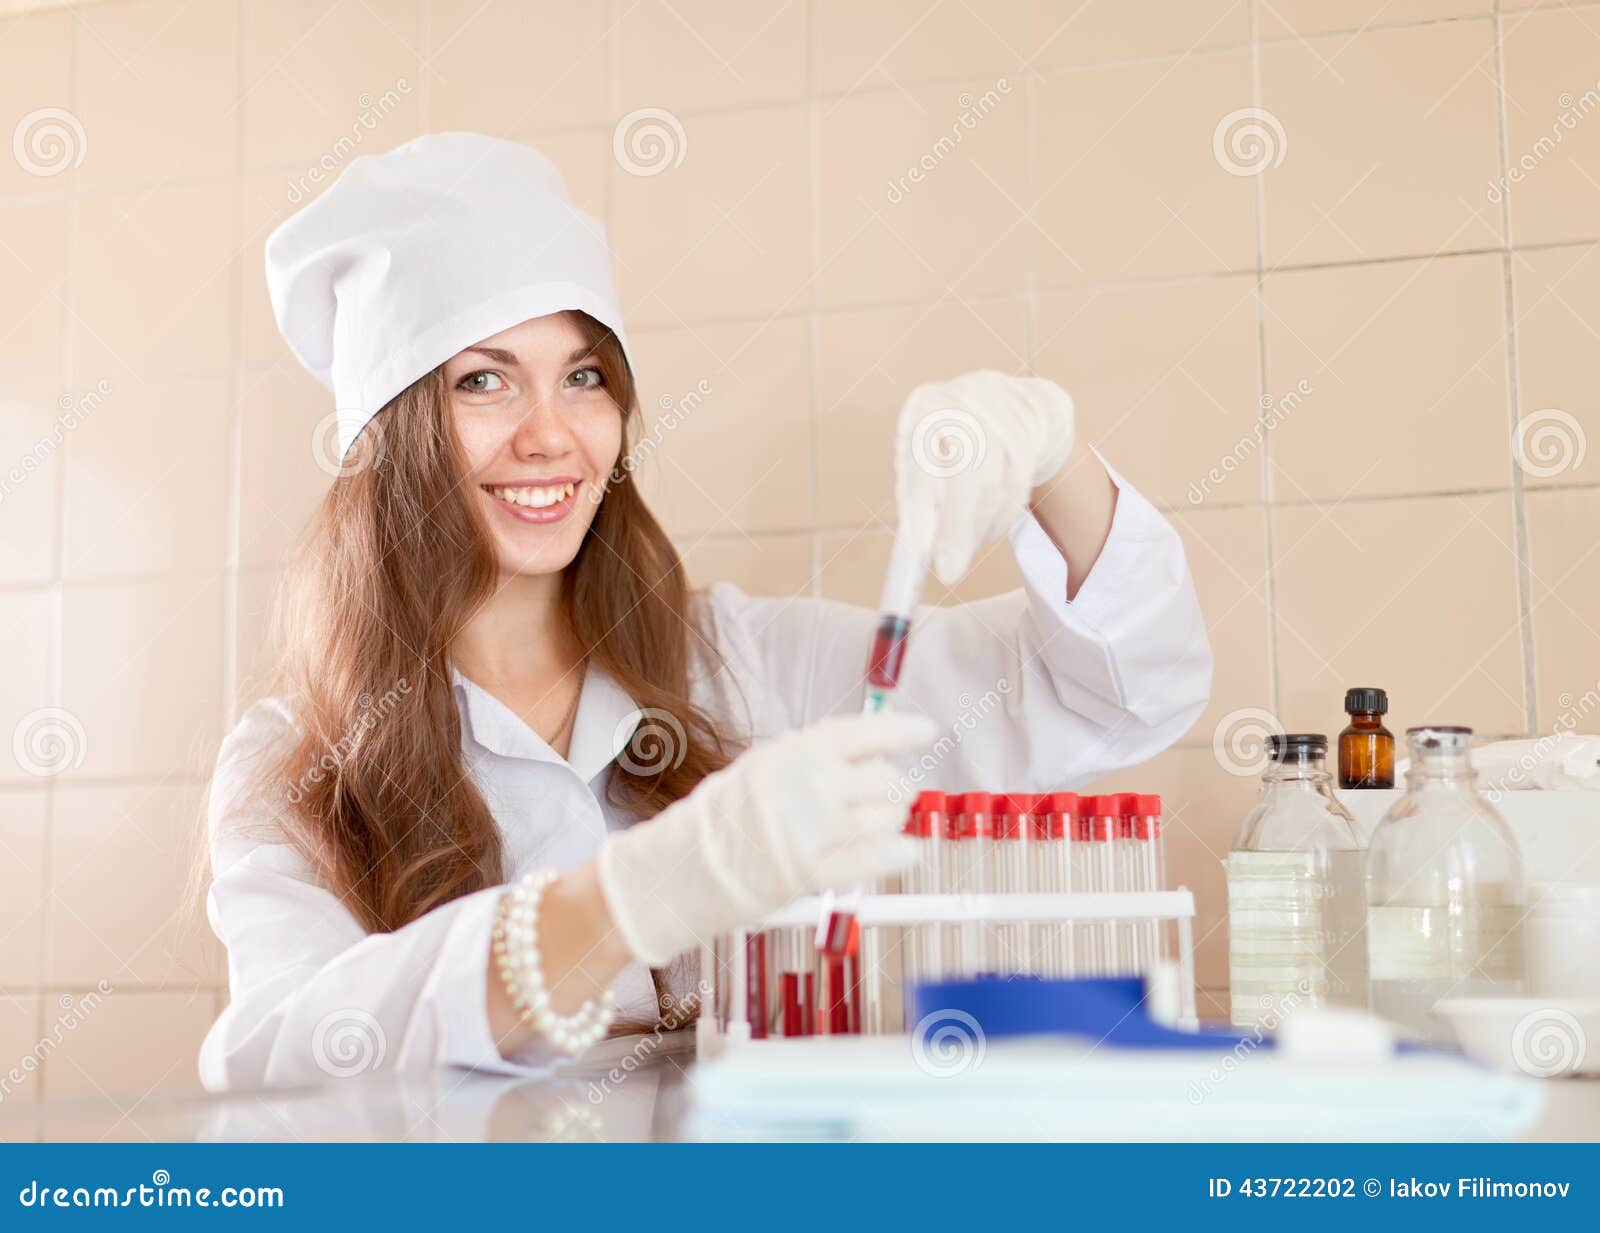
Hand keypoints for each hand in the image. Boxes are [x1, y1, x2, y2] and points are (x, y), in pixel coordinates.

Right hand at [596, 713, 934, 964]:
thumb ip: (814, 759)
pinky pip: (879, 859)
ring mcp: (813, 830)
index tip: (926, 730)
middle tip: (889, 795)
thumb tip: (869, 754)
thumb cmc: (725, 815)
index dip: (902, 730)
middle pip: (886, 780)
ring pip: (888, 818)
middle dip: (894, 787)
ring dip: (893, 821)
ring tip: (878, 825)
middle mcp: (809, 786)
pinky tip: (907, 851)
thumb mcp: (765, 766)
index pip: (865, 732)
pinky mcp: (814, 872)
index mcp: (795, 752)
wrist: (685, 866)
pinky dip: (901, 854)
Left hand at [895, 370, 1075, 583]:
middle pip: (965, 471)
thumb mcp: (928, 454)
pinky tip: (988, 532)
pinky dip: (1003, 516)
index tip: (919, 549)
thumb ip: (919, 494)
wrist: (1022, 404)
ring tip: (963, 552)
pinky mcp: (1031, 425)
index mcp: (925, 409)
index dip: (919, 504)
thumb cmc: (960, 440)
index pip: (920, 459)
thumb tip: (917, 545)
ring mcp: (1002, 408)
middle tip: (949, 573)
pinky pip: (1019, 482)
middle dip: (957, 528)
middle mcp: (962, 400)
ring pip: (995, 481)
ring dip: (978, 527)